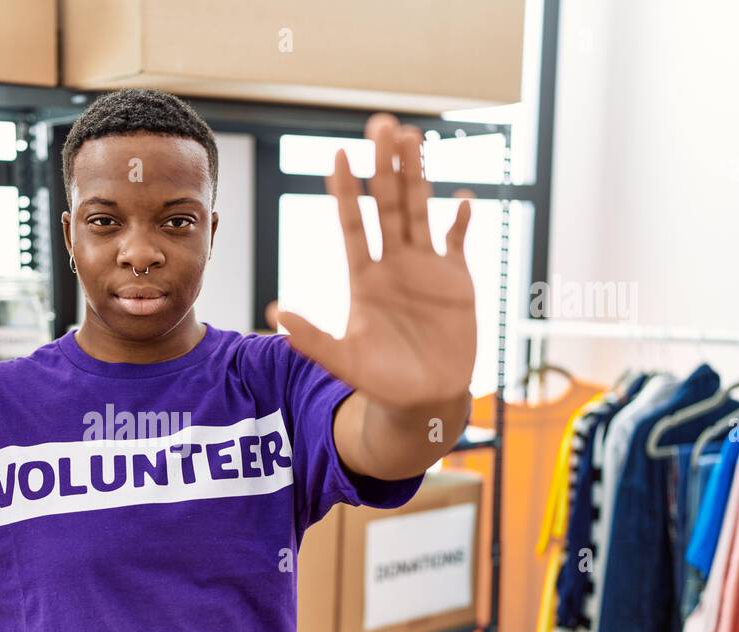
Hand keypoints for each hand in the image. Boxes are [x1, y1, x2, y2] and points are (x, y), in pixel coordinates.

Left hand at [266, 113, 477, 409]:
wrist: (421, 399)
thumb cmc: (379, 382)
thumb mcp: (342, 360)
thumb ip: (312, 338)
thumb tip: (275, 313)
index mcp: (363, 277)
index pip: (352, 224)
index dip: (346, 190)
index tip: (338, 154)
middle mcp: (393, 264)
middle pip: (387, 204)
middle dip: (384, 164)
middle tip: (382, 124)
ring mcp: (425, 268)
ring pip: (420, 211)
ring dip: (418, 175)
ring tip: (414, 138)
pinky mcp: (457, 280)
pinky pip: (458, 242)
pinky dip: (461, 222)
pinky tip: (463, 199)